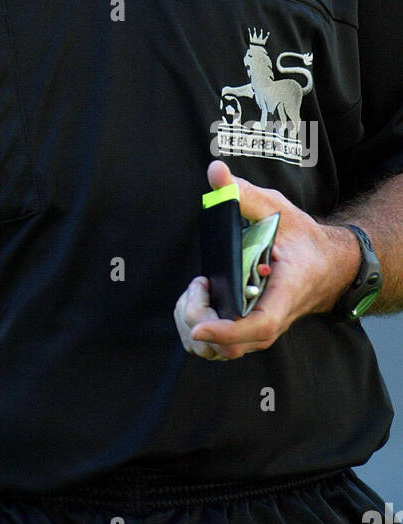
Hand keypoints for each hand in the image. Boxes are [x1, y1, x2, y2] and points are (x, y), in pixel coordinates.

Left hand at [174, 160, 360, 360]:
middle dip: (201, 320)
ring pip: (223, 351)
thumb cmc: (303, 240)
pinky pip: (221, 346)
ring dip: (196, 325)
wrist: (328, 266)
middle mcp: (274, 318)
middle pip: (233, 345)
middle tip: (199, 285)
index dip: (228, 331)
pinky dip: (200, 327)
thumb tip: (216, 172)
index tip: (201, 326)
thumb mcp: (279, 209)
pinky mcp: (251, 331)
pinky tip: (199, 298)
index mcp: (285, 291)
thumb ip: (245, 193)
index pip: (260, 324)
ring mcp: (262, 330)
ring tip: (197, 291)